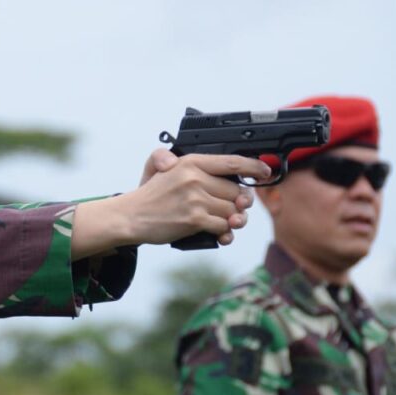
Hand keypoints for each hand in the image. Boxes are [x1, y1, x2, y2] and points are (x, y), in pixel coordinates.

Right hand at [71, 148, 270, 258]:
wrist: (130, 217)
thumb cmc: (151, 195)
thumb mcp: (162, 167)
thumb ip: (190, 162)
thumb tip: (225, 176)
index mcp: (191, 162)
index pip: (232, 162)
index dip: (254, 167)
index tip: (265, 171)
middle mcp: (195, 178)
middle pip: (237, 192)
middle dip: (238, 203)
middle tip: (233, 207)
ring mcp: (195, 199)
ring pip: (232, 211)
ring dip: (230, 219)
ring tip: (221, 220)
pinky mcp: (194, 220)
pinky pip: (223, 226)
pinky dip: (223, 232)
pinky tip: (217, 232)